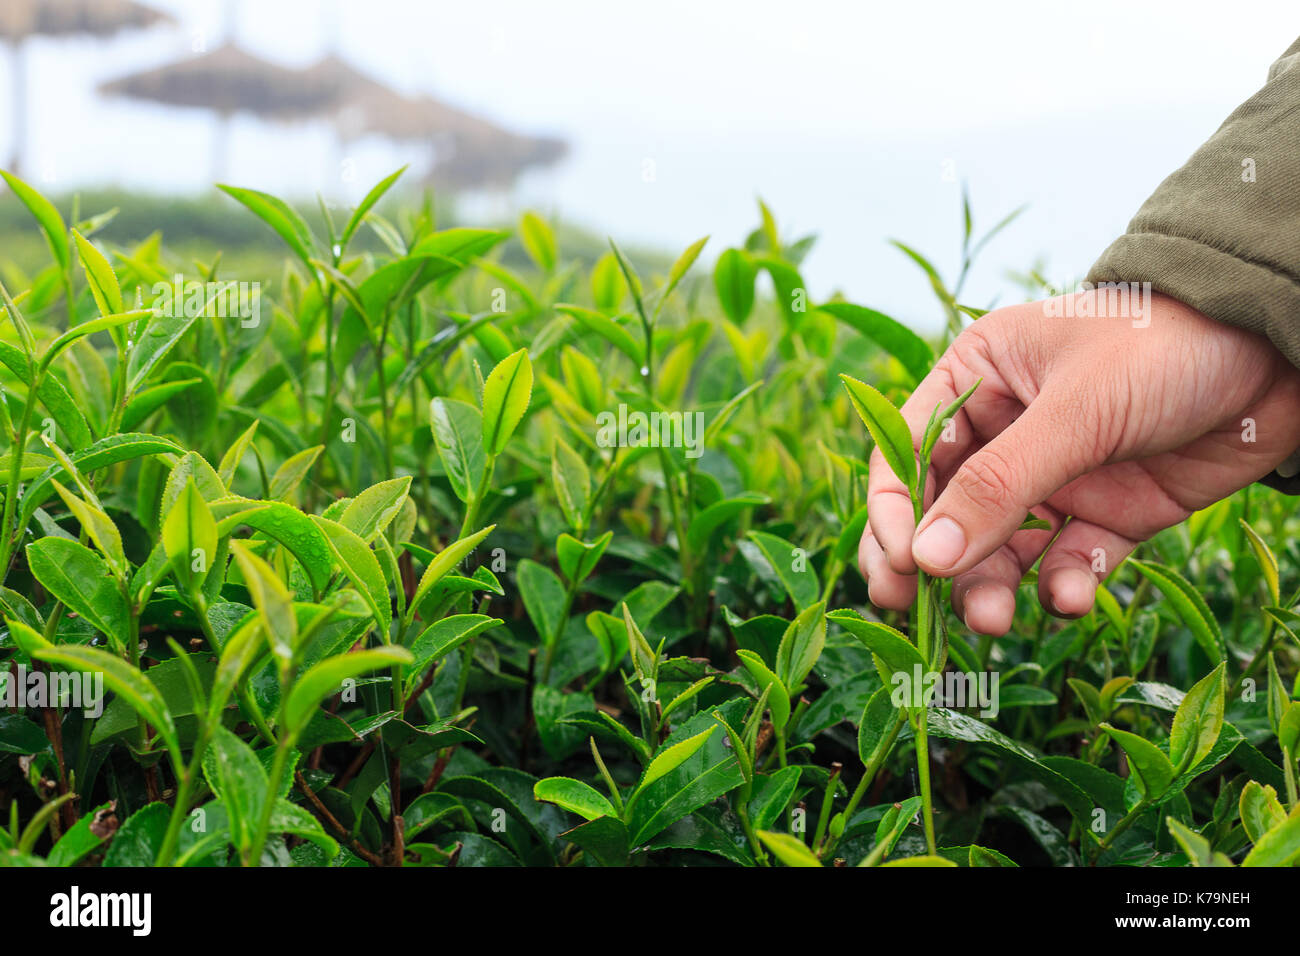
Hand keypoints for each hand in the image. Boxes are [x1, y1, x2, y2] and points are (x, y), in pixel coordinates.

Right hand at [859, 290, 1299, 635]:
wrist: (1283, 352)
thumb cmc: (1166, 347)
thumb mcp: (1076, 411)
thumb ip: (1000, 486)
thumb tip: (925, 559)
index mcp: (977, 379)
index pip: (908, 450)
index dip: (893, 509)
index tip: (900, 563)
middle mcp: (1005, 431)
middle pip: (943, 509)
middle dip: (931, 562)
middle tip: (907, 611)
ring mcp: (1056, 475)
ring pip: (1000, 547)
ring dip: (990, 586)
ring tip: (993, 622)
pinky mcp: (1107, 513)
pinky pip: (1066, 561)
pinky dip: (1061, 586)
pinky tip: (1068, 598)